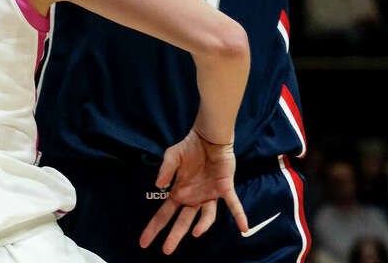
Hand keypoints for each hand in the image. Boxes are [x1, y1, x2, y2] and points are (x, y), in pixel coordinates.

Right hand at [139, 128, 246, 254]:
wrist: (208, 138)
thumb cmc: (189, 147)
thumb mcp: (171, 156)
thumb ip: (165, 170)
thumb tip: (158, 185)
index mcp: (179, 193)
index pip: (164, 214)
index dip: (154, 228)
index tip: (143, 242)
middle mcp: (194, 198)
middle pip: (183, 221)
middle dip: (174, 236)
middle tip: (167, 250)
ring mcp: (209, 195)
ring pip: (207, 217)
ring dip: (202, 225)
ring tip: (195, 233)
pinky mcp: (224, 188)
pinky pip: (233, 204)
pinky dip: (238, 215)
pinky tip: (244, 228)